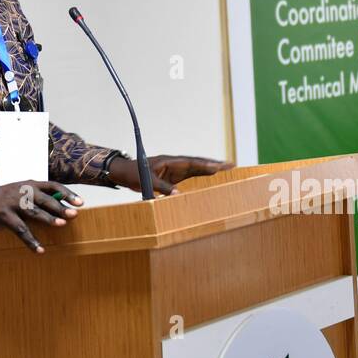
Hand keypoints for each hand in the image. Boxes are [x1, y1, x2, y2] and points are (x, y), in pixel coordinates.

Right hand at [0, 180, 83, 252]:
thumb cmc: (3, 199)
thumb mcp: (20, 193)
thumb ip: (38, 198)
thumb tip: (61, 207)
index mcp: (29, 184)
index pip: (52, 185)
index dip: (67, 193)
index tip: (80, 202)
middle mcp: (22, 191)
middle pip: (45, 198)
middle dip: (60, 206)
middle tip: (74, 214)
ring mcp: (12, 203)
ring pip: (33, 211)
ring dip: (48, 219)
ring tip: (61, 225)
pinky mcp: (4, 216)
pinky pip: (20, 230)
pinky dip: (30, 241)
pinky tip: (39, 250)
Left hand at [109, 155, 233, 195]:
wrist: (125, 172)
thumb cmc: (135, 174)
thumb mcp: (147, 181)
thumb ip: (162, 187)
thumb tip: (178, 195)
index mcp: (170, 162)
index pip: (192, 162)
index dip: (206, 164)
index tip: (220, 166)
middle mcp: (175, 164)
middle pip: (198, 163)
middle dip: (214, 164)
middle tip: (231, 165)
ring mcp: (175, 169)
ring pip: (196, 168)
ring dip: (210, 169)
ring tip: (227, 170)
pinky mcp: (173, 176)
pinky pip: (190, 175)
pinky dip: (201, 176)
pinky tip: (211, 178)